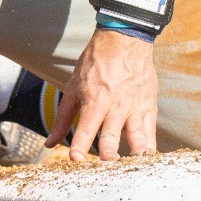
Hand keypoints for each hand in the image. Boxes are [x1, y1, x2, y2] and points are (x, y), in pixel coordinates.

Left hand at [47, 28, 157, 160]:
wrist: (125, 39)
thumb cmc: (95, 65)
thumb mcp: (74, 88)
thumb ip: (63, 119)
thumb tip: (49, 143)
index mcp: (94, 101)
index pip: (85, 127)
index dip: (80, 144)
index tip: (76, 159)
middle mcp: (114, 106)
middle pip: (112, 132)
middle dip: (109, 149)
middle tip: (108, 160)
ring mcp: (134, 107)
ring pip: (136, 133)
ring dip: (136, 149)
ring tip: (136, 160)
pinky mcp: (149, 106)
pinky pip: (151, 130)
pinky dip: (151, 146)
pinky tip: (148, 158)